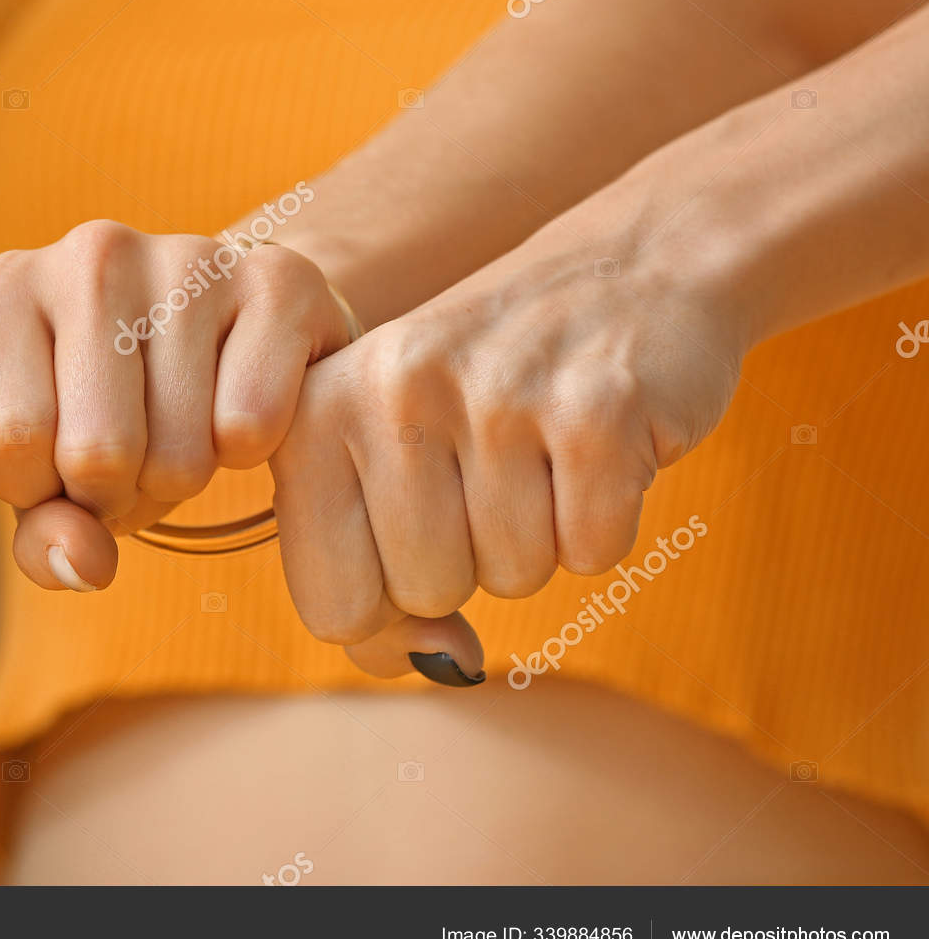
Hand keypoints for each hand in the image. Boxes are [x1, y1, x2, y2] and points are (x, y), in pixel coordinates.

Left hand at [0, 220, 353, 589]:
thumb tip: (82, 565)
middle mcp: (91, 253)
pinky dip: (252, 451)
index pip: (7, 435)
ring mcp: (188, 257)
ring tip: (181, 432)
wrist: (229, 334)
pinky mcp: (279, 280)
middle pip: (97, 449)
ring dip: (183, 479)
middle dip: (117, 495)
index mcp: (6, 289)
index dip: (41, 490)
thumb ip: (38, 538)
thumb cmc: (112, 412)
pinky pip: (251, 424)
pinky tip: (238, 404)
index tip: (59, 466)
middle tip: (131, 461)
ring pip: (179, 450)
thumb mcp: (46, 475)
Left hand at [270, 218, 744, 681]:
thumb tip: (440, 667)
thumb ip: (373, 590)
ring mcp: (494, 396)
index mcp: (314, 413)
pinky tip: (594, 446)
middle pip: (428, 595)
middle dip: (472, 559)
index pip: (332, 607)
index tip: (415, 527)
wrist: (624, 272)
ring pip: (514, 577)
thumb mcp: (389, 466)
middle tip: (492, 468)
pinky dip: (605, 521)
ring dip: (540, 536)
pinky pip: (593, 551)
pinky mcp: (598, 409)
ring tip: (540, 448)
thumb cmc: (484, 398)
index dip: (388, 599)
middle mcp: (391, 391)